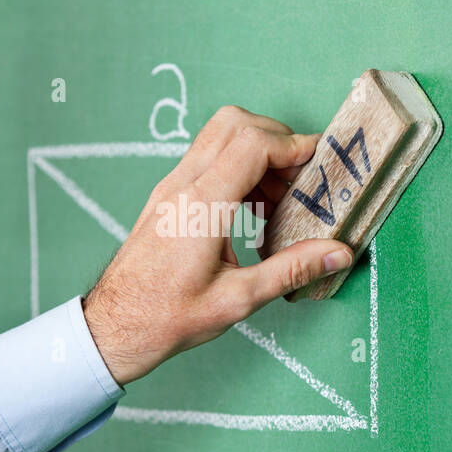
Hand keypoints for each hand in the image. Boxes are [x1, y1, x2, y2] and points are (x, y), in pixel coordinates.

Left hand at [82, 105, 352, 385]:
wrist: (113, 327)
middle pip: (234, 124)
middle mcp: (183, 186)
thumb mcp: (238, 299)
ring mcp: (171, 187)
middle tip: (301, 177)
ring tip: (280, 199)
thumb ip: (291, 270)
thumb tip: (337, 253)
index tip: (319, 162)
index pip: (252, 144)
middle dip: (277, 139)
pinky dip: (237, 167)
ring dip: (257, 153)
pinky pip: (206, 159)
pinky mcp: (167, 196)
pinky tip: (254, 208)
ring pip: (218, 136)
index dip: (292, 145)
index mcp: (202, 206)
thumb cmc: (167, 317)